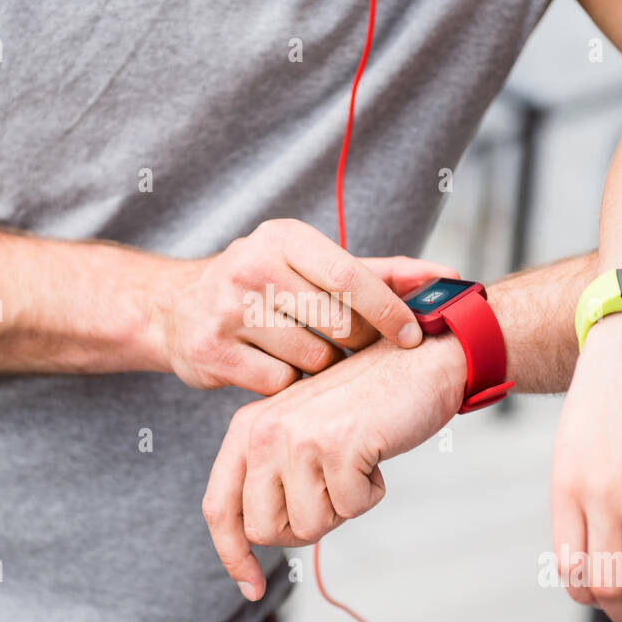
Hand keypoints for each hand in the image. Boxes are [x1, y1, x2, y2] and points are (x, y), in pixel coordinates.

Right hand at [150, 218, 457, 395]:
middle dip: (353, 342)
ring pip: (312, 358)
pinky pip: (279, 383)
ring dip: (320, 366)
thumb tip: (448, 277)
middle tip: (347, 344)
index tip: (412, 335)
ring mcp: (228, 309)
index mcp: (283, 238)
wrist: (172, 309)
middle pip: (337, 323)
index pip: (351, 275)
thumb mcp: (310, 264)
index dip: (389, 309)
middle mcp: (252, 266)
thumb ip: (378, 272)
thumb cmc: (260, 286)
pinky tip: (272, 365)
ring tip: (302, 351)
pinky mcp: (212, 351)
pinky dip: (286, 383)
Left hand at [202, 333, 467, 598]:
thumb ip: (272, 475)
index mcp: (246, 429)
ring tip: (354, 465)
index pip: (219, 508)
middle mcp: (263, 432)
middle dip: (303, 526)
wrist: (416, 364)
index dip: (232, 556)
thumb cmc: (362, 405)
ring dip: (341, 508)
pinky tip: (374, 455)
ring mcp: (299, 438)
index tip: (252, 589)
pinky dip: (370, 493)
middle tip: (332, 493)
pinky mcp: (337, 446)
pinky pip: (350, 509)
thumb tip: (257, 539)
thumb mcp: (300, 432)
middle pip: (264, 530)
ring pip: (309, 526)